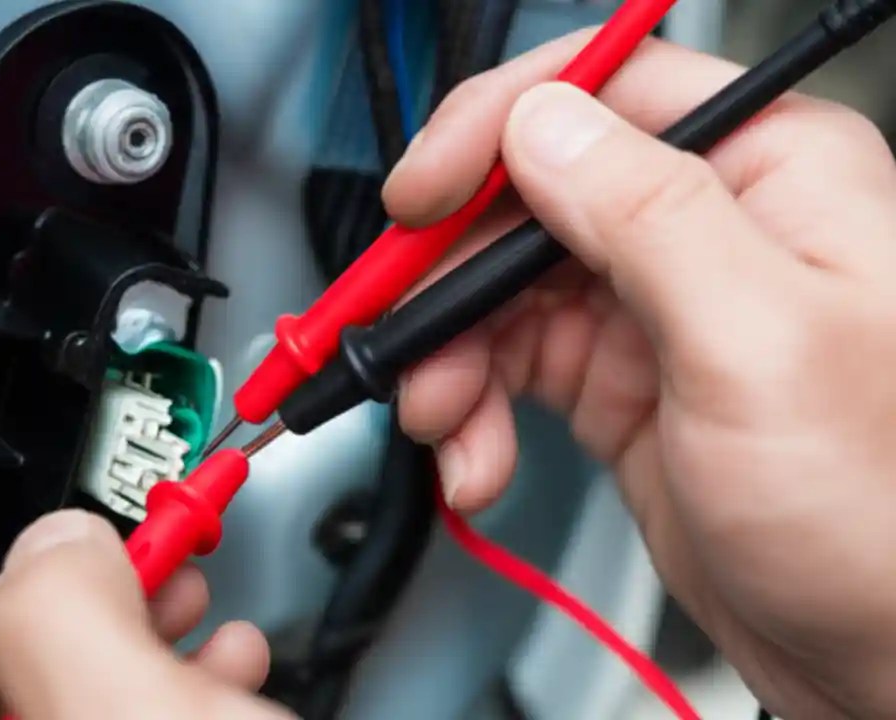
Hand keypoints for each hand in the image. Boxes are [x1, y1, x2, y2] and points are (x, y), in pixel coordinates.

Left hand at [0, 510, 291, 719]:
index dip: (12, 589)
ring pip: (67, 702)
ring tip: (204, 611)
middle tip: (158, 572)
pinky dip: (171, 693)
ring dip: (141, 640)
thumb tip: (59, 541)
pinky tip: (227, 672)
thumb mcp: (135, 710)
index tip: (101, 563)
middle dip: (93, 603)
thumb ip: (67, 606)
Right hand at [386, 32, 895, 717]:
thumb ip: (649, 217)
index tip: (419, 197)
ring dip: (448, 357)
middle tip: (402, 335)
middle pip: (526, 200)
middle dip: (448, 275)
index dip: (492, 132)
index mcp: (765, 176)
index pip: (600, 94)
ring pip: (499, 287)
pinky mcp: (616, 382)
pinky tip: (476, 458)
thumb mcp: (761, 347)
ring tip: (443, 423)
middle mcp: (703, 229)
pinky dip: (470, 409)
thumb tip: (543, 127)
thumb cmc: (882, 517)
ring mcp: (653, 308)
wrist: (880, 656)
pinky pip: (506, 365)